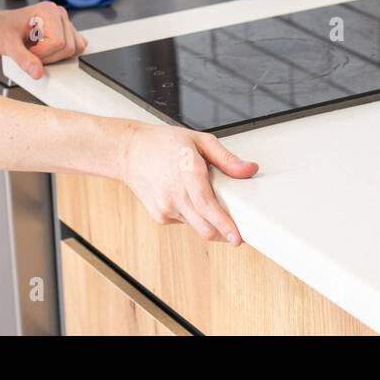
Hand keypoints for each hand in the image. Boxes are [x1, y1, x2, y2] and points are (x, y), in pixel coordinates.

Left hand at [0, 2, 86, 79]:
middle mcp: (59, 15)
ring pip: (73, 49)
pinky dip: (59, 56)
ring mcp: (62, 24)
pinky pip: (73, 49)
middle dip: (48, 57)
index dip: (42, 54)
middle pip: (69, 47)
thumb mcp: (7, 45)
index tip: (27, 51)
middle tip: (30, 51)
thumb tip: (38, 72)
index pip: (59, 42)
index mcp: (48, 11)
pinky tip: (43, 52)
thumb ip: (23, 59)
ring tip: (36, 51)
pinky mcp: (63, 33)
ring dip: (54, 57)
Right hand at [118, 123, 259, 245]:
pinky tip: (185, 197)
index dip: (224, 224)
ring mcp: (165, 208)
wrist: (130, 152)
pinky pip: (184, 222)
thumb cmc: (163, 143)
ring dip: (207, 220)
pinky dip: (191, 215)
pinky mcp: (159, 217)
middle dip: (223, 233)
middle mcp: (174, 195)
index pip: (207, 206)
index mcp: (186, 173)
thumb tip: (249, 169)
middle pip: (204, 228)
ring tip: (203, 197)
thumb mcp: (199, 141)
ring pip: (196, 226)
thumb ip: (226, 158)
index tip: (237, 238)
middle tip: (235, 229)